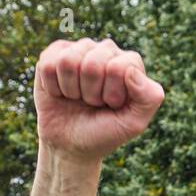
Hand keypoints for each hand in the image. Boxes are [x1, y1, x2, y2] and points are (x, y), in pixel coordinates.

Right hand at [33, 38, 164, 164]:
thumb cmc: (105, 133)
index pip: (118, 67)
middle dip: (90, 93)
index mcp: (129, 63)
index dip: (111, 94)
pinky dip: (53, 87)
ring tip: (77, 98)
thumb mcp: (133, 123)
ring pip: (68, 62)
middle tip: (93, 104)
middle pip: (92, 63)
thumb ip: (148, 98)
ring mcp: (79, 50)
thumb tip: (131, 71)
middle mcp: (105, 50)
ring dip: (71, 90)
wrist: (72, 145)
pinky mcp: (53, 55)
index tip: (112, 106)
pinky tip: (61, 93)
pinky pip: (48, 65)